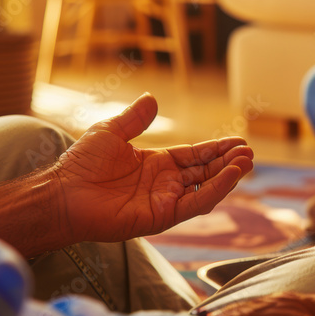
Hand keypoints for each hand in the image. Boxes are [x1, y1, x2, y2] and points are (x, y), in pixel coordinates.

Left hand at [51, 93, 253, 243]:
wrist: (64, 192)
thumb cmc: (81, 164)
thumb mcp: (111, 131)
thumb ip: (135, 119)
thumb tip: (152, 98)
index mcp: (156, 163)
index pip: (195, 155)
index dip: (217, 149)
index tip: (238, 142)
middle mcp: (164, 183)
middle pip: (206, 171)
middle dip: (228, 162)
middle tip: (249, 152)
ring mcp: (165, 200)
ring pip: (206, 188)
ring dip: (228, 176)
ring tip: (247, 162)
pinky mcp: (162, 216)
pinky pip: (195, 203)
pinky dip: (215, 190)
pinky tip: (230, 176)